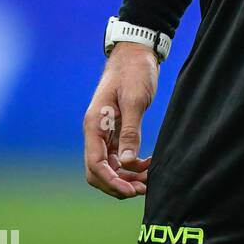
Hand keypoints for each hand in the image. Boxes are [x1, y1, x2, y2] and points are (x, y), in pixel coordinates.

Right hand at [83, 42, 157, 198]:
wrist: (136, 52)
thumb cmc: (134, 71)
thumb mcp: (135, 100)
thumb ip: (130, 132)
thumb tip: (128, 164)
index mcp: (95, 125)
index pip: (95, 164)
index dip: (111, 182)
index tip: (131, 191)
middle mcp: (96, 131)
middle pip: (99, 171)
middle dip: (118, 184)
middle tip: (143, 189)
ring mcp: (105, 132)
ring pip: (110, 166)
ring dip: (127, 177)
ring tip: (149, 180)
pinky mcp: (116, 130)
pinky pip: (119, 156)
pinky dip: (131, 165)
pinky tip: (147, 165)